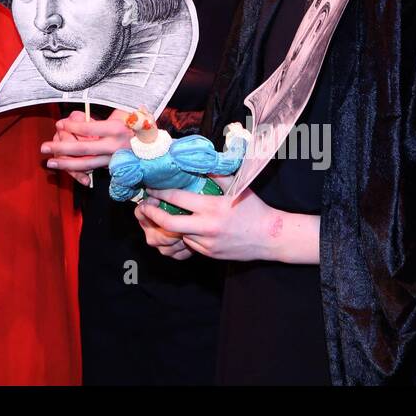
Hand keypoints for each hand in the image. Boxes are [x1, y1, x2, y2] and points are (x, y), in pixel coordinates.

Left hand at [40, 108, 133, 185]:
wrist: (157, 149)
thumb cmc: (140, 126)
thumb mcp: (127, 113)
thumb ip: (106, 114)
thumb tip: (79, 118)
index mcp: (117, 129)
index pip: (89, 129)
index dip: (72, 127)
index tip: (60, 124)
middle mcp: (114, 147)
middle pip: (83, 149)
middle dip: (61, 148)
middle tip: (44, 147)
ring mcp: (113, 160)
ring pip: (86, 164)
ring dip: (65, 164)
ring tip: (50, 163)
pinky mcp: (112, 168)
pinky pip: (92, 170)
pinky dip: (77, 171)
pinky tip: (65, 168)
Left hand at [136, 187, 279, 261]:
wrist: (271, 237)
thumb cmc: (254, 208)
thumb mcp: (237, 186)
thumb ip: (216, 174)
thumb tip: (199, 161)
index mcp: (212, 207)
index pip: (177, 199)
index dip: (159, 192)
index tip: (151, 187)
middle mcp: (207, 228)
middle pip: (168, 224)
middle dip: (152, 214)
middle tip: (145, 207)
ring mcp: (208, 244)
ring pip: (178, 235)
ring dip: (170, 226)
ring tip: (163, 214)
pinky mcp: (210, 254)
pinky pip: (190, 244)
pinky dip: (185, 235)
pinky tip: (186, 226)